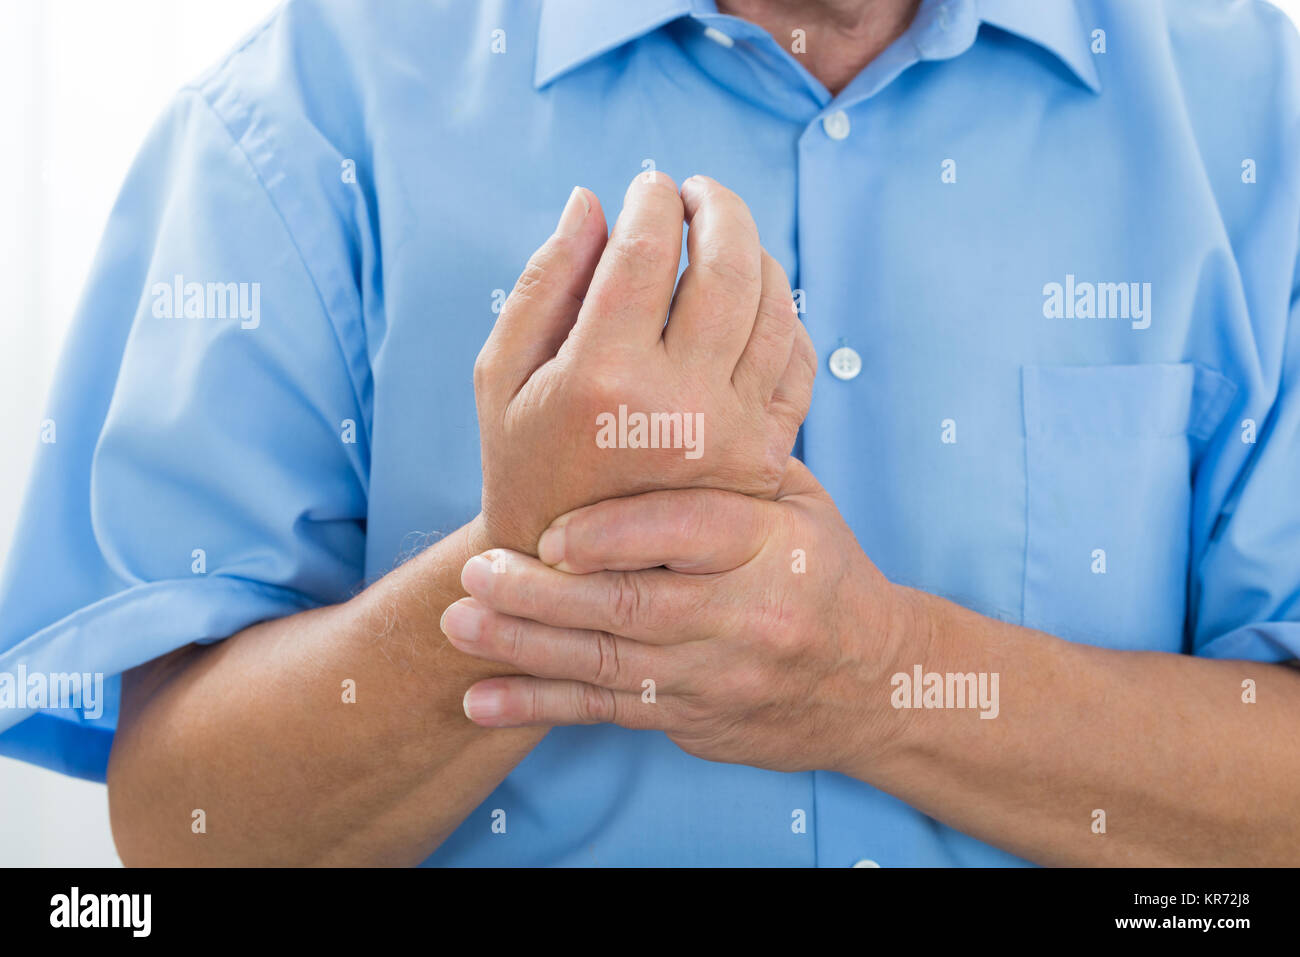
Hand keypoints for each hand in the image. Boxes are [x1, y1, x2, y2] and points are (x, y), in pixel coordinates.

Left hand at [443, 459, 922, 773]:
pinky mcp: (692, 718)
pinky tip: (481, 702)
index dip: (617, 534)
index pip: (693, 533)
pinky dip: (539, 707)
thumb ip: (727, 462)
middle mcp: (748, 615)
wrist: (872, 682)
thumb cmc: (818, 568)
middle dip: (547, 594)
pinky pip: (608, 713)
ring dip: (526, 646)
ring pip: (611, 663)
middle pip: (637, 605)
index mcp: (775, 544)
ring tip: (461, 623)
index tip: (554, 533)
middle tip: (479, 572)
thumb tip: (647, 381)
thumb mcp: (797, 503)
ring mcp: (719, 675)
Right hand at [473, 172, 815, 553]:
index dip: (650, 200)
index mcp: (603, 380)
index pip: (647, 250)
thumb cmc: (526, 462)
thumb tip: (592, 200)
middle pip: (729, 266)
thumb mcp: (503, 374)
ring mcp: (733, 436)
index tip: (646, 186)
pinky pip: (798, 360)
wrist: (575, 572)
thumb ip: (545, 282)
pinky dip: (783, 315)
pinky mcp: (766, 457)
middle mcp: (680, 407)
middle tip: (696, 194)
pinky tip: (750, 304)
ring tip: (723, 242)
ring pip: (775, 306)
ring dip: (754, 253)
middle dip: (717, 207)